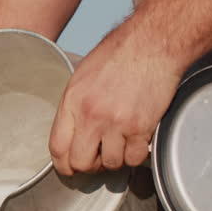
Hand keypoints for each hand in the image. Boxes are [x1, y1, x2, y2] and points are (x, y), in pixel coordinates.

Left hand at [49, 21, 186, 174]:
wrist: (153, 43)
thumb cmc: (120, 53)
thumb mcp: (82, 76)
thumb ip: (74, 106)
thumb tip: (71, 131)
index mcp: (72, 101)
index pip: (57, 147)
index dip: (63, 164)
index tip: (69, 167)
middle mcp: (92, 115)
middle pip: (81, 162)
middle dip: (88, 166)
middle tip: (97, 158)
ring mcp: (117, 122)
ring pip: (110, 164)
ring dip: (115, 159)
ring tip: (119, 144)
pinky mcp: (141, 126)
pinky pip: (135, 158)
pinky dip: (136, 155)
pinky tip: (136, 141)